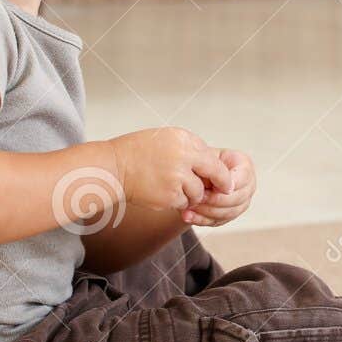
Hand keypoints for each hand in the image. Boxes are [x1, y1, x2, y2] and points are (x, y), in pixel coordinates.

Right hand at [107, 128, 231, 210]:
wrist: (114, 167)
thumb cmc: (137, 152)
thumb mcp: (166, 138)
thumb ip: (190, 149)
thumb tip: (213, 164)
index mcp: (183, 139)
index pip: (212, 158)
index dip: (221, 172)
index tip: (227, 181)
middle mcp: (183, 157)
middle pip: (213, 174)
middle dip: (218, 185)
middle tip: (221, 192)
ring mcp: (177, 177)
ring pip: (198, 192)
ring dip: (190, 194)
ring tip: (172, 186)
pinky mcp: (170, 195)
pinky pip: (184, 202)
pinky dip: (178, 201)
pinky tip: (164, 193)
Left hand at [182, 149, 254, 226]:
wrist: (195, 173)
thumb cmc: (202, 162)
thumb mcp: (205, 158)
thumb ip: (212, 169)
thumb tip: (215, 186)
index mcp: (245, 166)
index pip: (241, 180)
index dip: (224, 186)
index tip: (206, 187)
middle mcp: (248, 186)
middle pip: (237, 199)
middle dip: (214, 201)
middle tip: (196, 198)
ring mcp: (242, 202)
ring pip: (228, 213)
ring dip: (206, 212)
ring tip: (189, 207)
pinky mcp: (230, 215)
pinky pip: (218, 221)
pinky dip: (201, 219)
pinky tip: (188, 215)